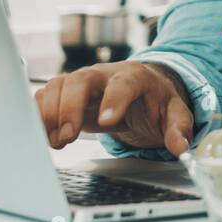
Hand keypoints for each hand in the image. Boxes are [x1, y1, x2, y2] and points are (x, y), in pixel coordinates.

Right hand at [34, 61, 193, 156]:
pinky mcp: (66, 91)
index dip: (114, 100)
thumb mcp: (174, 112)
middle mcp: (105, 74)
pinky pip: (46, 96)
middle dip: (70, 107)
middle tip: (68, 137)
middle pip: (81, 80)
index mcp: (135, 76)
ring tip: (56, 142)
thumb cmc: (155, 100)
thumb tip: (181, 147)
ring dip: (51, 114)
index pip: (123, 83)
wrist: (141, 90)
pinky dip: (40, 114)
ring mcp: (83, 81)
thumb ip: (178, 128)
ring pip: (58, 86)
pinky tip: (44, 135)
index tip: (106, 122)